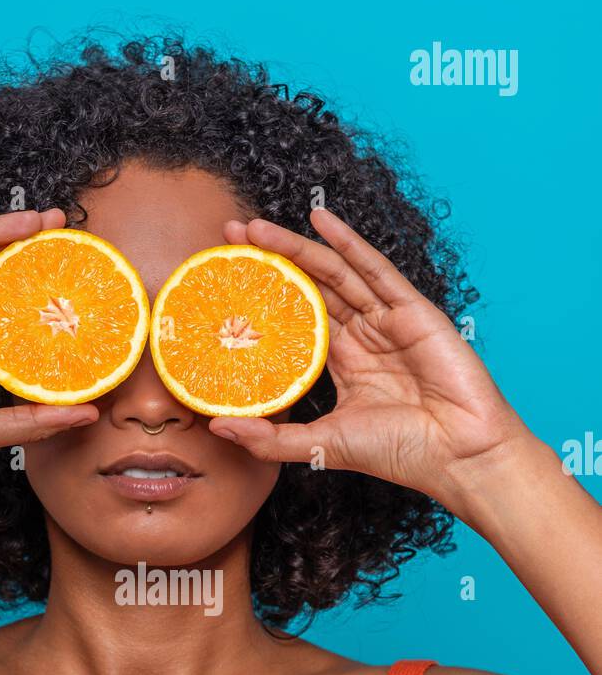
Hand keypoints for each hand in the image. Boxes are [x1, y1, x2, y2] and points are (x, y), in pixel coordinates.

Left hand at [210, 206, 530, 513]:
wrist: (458, 454)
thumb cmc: (400, 453)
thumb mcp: (321, 446)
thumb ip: (270, 439)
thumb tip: (217, 427)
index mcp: (344, 363)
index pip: (296, 321)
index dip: (262, 300)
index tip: (225, 283)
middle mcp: (363, 336)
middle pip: (309, 288)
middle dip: (269, 262)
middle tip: (230, 241)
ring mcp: (387, 320)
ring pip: (333, 273)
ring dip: (295, 247)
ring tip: (254, 229)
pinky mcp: (411, 310)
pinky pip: (373, 268)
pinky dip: (347, 242)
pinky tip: (319, 220)